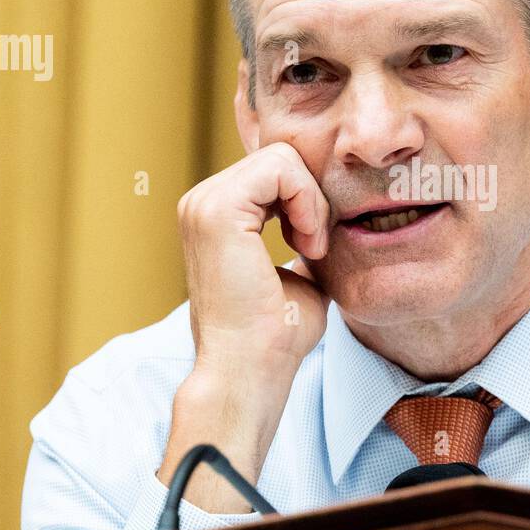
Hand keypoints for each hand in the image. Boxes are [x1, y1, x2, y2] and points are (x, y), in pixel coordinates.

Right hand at [159, 142, 330, 510]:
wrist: (251, 372)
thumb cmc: (275, 335)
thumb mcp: (298, 272)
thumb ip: (303, 237)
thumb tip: (329, 220)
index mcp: (215, 215)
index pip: (276, 170)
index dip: (307, 198)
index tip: (316, 246)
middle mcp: (200, 202)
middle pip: (280, 157)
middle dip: (312, 197)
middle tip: (316, 246)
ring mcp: (203, 203)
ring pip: (282, 158)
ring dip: (311, 201)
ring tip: (311, 247)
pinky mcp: (217, 210)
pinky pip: (280, 167)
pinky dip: (306, 201)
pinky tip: (307, 242)